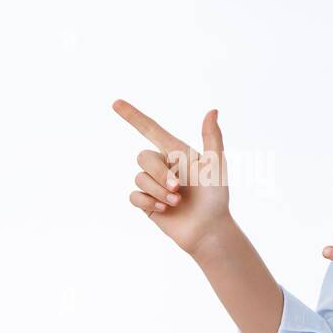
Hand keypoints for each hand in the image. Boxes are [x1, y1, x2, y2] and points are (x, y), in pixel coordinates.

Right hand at [112, 99, 231, 256]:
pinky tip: (164, 210)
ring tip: (177, 203)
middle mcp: (163, 166)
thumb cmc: (216, 197)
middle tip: (178, 188)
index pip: (150, 129)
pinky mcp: (147, 203)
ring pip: (140, 178)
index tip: (115, 103)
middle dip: (159, 173)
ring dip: (158, 191)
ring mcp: (154, 185)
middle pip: (143, 157)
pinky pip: (134, 196)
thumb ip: (212, 137)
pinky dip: (148, 202)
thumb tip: (213, 110)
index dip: (132, 116)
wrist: (210, 230)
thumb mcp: (216, 165)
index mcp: (177, 152)